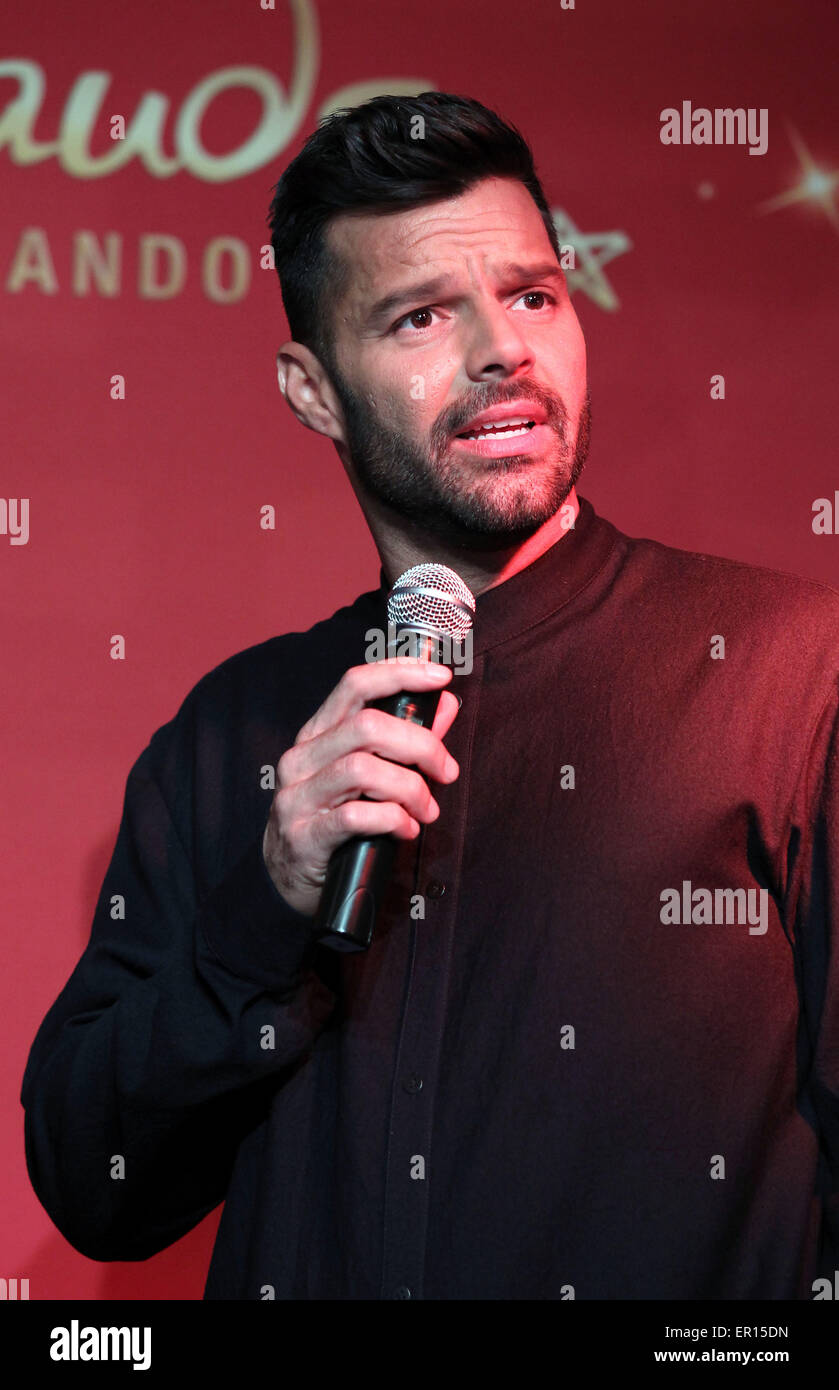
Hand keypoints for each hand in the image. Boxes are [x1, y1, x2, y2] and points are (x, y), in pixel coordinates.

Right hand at [262, 657, 460, 916]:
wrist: (287, 877)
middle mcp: (302, 758)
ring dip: (409, 788)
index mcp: (317, 734)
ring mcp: (298, 796)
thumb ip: (406, 738)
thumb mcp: (367, 774)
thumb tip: (445, 703)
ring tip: (427, 810)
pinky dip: (392, 820)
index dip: (400, 673)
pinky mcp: (304, 834)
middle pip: (367, 727)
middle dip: (420, 745)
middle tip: (446, 771)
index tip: (440, 678)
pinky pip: (356, 816)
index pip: (355, 685)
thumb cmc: (333, 819)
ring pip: (362, 769)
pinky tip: (406, 830)